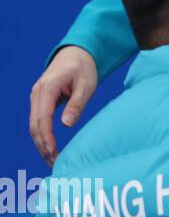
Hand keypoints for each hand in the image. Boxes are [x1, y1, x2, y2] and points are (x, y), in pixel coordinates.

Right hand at [29, 46, 97, 165]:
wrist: (77, 53)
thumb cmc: (84, 67)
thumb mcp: (86, 84)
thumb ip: (77, 103)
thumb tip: (66, 124)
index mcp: (47, 88)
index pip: (42, 117)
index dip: (46, 137)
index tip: (53, 152)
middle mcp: (37, 93)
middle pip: (34, 125)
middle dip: (42, 145)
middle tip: (54, 163)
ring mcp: (37, 97)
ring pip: (34, 125)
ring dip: (41, 143)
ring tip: (52, 160)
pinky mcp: (40, 101)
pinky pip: (38, 121)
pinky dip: (42, 135)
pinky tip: (50, 147)